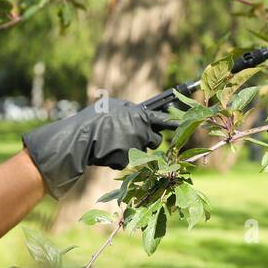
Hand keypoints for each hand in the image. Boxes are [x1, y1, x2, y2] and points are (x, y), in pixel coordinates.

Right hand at [22, 98, 173, 199]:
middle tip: (129, 136)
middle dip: (146, 140)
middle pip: (154, 140)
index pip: (164, 120)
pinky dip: (119, 158)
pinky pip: (128, 161)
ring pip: (142, 151)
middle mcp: (141, 132)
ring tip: (113, 142)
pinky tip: (107, 152)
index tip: (187, 125)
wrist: (79, 138)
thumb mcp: (114, 106)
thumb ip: (131, 111)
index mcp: (140, 116)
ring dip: (133, 149)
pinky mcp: (126, 161)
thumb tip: (139, 113)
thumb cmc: (95, 118)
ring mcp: (135, 147)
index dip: (176, 123)